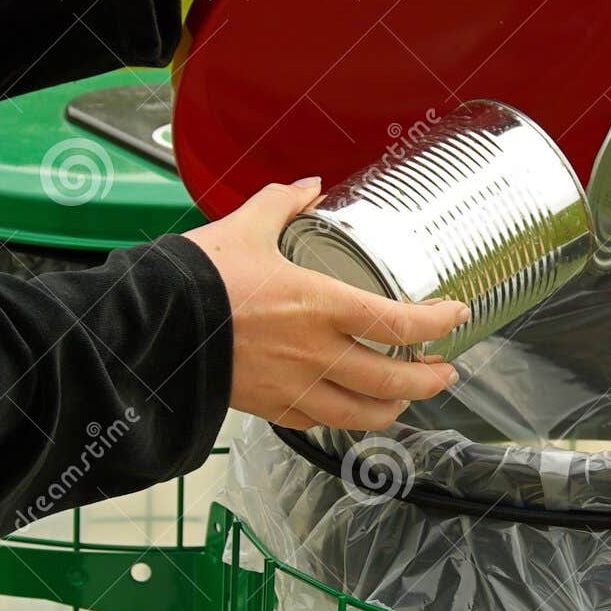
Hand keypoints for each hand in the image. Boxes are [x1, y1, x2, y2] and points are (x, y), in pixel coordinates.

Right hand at [184, 179, 468, 430]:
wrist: (154, 326)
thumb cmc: (199, 280)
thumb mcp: (247, 227)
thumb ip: (283, 203)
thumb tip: (309, 186)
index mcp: (321, 305)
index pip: (400, 322)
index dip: (439, 322)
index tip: (456, 314)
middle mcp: (317, 353)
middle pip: (393, 380)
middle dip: (429, 378)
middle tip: (445, 370)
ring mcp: (296, 387)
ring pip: (363, 414)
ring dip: (395, 409)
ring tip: (408, 398)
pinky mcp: (271, 408)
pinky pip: (323, 424)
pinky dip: (348, 421)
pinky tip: (354, 412)